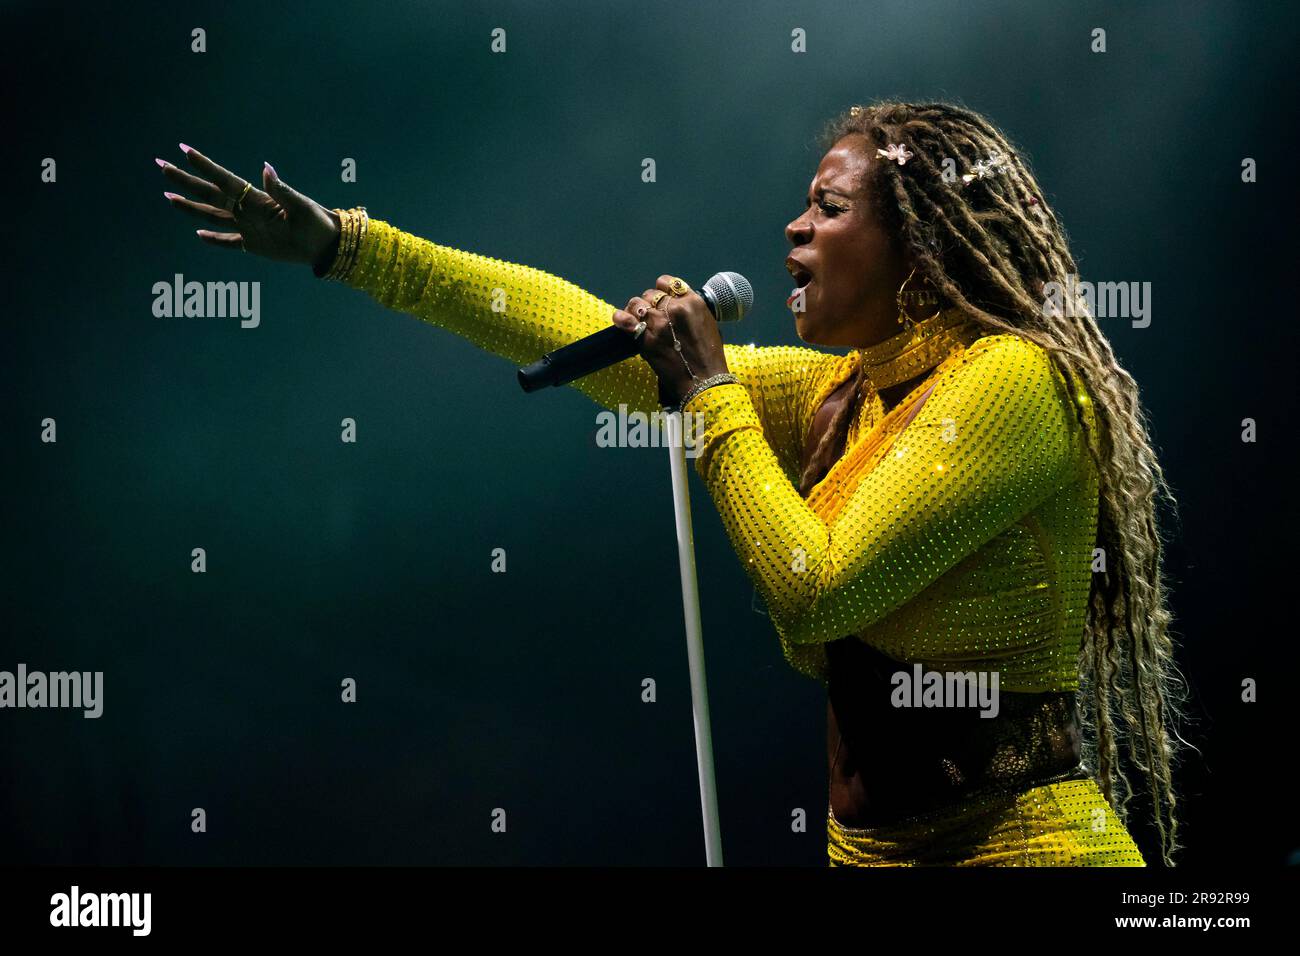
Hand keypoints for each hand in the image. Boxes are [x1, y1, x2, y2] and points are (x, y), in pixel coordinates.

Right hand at [157, 144, 340, 270]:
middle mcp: (247, 210)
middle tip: (160, 164)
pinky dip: (214, 240)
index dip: (203, 165)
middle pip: (209, 193)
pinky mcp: (253, 245)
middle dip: (184, 180)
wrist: (328, 245)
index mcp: (256, 198)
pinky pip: (228, 242)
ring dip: (190, 207)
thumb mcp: (302, 206)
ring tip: (167, 197)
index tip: (183, 149)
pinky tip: (198, 236)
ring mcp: (248, 227)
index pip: (224, 179)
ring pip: (211, 215)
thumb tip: (266, 168)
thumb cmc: (318, 222)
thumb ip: (282, 190)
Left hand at [612, 276, 729, 407]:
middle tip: (651, 315)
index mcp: (692, 302)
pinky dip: (621, 318)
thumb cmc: (709, 355)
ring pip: (636, 303)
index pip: (668, 282)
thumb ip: (690, 310)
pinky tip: (620, 319)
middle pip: (650, 294)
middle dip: (649, 302)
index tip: (660, 298)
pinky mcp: (646, 340)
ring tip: (636, 317)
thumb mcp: (707, 324)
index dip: (661, 289)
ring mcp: (658, 323)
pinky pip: (626, 321)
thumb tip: (674, 306)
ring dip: (635, 309)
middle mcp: (674, 308)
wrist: (704, 380)